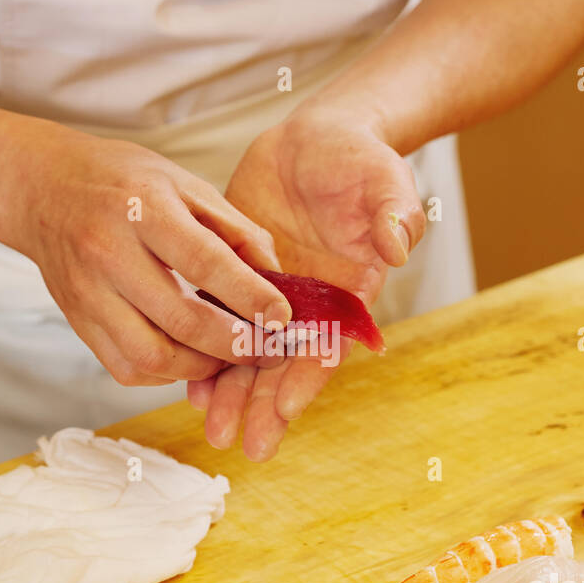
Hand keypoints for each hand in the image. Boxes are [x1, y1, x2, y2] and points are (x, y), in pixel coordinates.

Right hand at [1, 122, 291, 385]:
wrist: (43, 189)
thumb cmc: (122, 181)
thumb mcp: (184, 184)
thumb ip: (235, 230)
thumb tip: (277, 280)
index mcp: (143, 209)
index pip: (205, 263)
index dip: (250, 297)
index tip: (283, 318)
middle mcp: (109, 254)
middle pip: (182, 321)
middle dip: (235, 346)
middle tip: (266, 350)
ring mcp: (88, 294)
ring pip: (152, 357)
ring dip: (201, 368)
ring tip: (228, 357)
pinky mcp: (78, 321)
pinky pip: (127, 368)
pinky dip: (165, 373)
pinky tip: (187, 356)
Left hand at [188, 107, 426, 457]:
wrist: (316, 140)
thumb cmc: (358, 161)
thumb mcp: (386, 179)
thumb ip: (395, 215)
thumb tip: (396, 249)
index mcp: (349, 295)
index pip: (330, 346)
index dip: (307, 379)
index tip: (287, 407)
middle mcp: (311, 308)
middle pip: (286, 367)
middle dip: (265, 405)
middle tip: (243, 442)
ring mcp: (273, 299)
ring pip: (250, 356)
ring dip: (232, 392)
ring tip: (210, 424)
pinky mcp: (237, 280)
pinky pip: (220, 325)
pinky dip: (206, 354)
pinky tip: (187, 384)